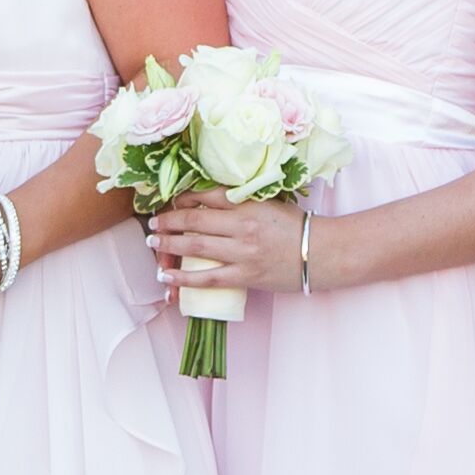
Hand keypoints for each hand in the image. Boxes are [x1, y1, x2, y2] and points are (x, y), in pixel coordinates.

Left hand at [143, 192, 318, 297]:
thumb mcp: (268, 203)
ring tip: (154, 244)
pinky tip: (167, 277)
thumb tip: (207, 198)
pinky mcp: (245, 276)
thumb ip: (240, 200)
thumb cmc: (295, 227)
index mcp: (248, 204)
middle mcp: (242, 226)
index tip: (170, 202)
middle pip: (194, 221)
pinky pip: (207, 279)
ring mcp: (243, 252)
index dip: (182, 199)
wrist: (321, 253)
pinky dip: (184, 279)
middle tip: (153, 224)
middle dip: (168, 222)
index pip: (205, 195)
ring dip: (169, 245)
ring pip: (195, 248)